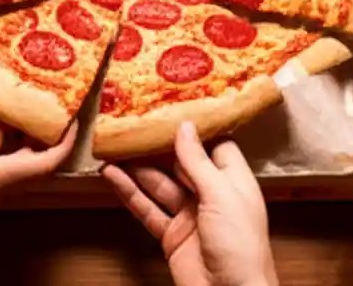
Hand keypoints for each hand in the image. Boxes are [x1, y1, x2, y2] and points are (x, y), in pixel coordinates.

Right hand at [103, 122, 276, 285]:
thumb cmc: (239, 245)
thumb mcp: (221, 195)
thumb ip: (198, 161)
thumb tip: (184, 126)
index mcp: (233, 181)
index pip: (214, 146)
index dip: (194, 130)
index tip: (170, 108)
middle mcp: (211, 195)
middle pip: (181, 163)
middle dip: (158, 146)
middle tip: (132, 124)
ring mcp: (190, 215)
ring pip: (159, 184)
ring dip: (136, 168)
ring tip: (113, 147)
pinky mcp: (171, 235)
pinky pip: (148, 209)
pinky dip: (129, 193)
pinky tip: (112, 177)